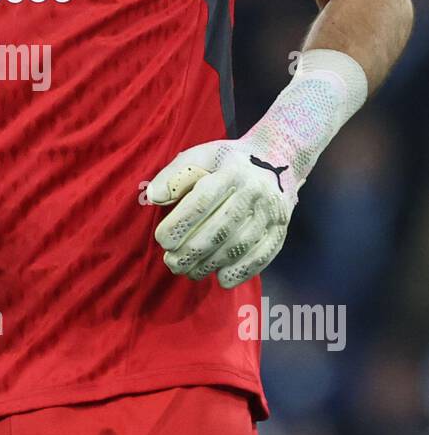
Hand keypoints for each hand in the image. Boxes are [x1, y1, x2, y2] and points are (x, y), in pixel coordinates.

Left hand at [147, 139, 298, 287]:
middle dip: (193, 251)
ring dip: (212, 264)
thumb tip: (154, 197)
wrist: (277, 157)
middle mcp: (255, 191)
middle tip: (172, 263)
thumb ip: (174, 175)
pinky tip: (222, 279)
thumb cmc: (226, 161)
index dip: (181, 224)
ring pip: (240, 245)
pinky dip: (242, 271)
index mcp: (231, 171)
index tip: (162, 240)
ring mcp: (271, 211)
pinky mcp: (280, 228)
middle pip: (221, 228)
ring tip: (190, 272)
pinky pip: (263, 255)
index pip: (203, 201)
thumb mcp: (200, 156)